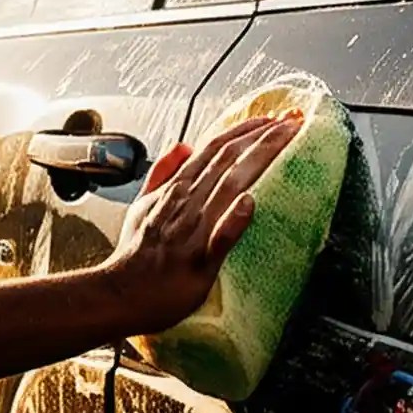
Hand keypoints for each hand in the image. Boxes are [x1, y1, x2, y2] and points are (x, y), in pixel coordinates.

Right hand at [106, 114, 301, 334]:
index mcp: (175, 190)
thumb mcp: (141, 205)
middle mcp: (186, 203)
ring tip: (287, 142)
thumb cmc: (133, 255)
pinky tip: (251, 203)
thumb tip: (181, 145)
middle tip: (292, 120)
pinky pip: (219, 238)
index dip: (244, 130)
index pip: (214, 149)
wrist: (120, 293)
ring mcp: (193, 231)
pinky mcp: (199, 262)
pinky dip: (234, 220)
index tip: (271, 118)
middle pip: (229, 159)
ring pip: (229, 187)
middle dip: (262, 137)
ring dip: (259, 161)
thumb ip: (162, 173)